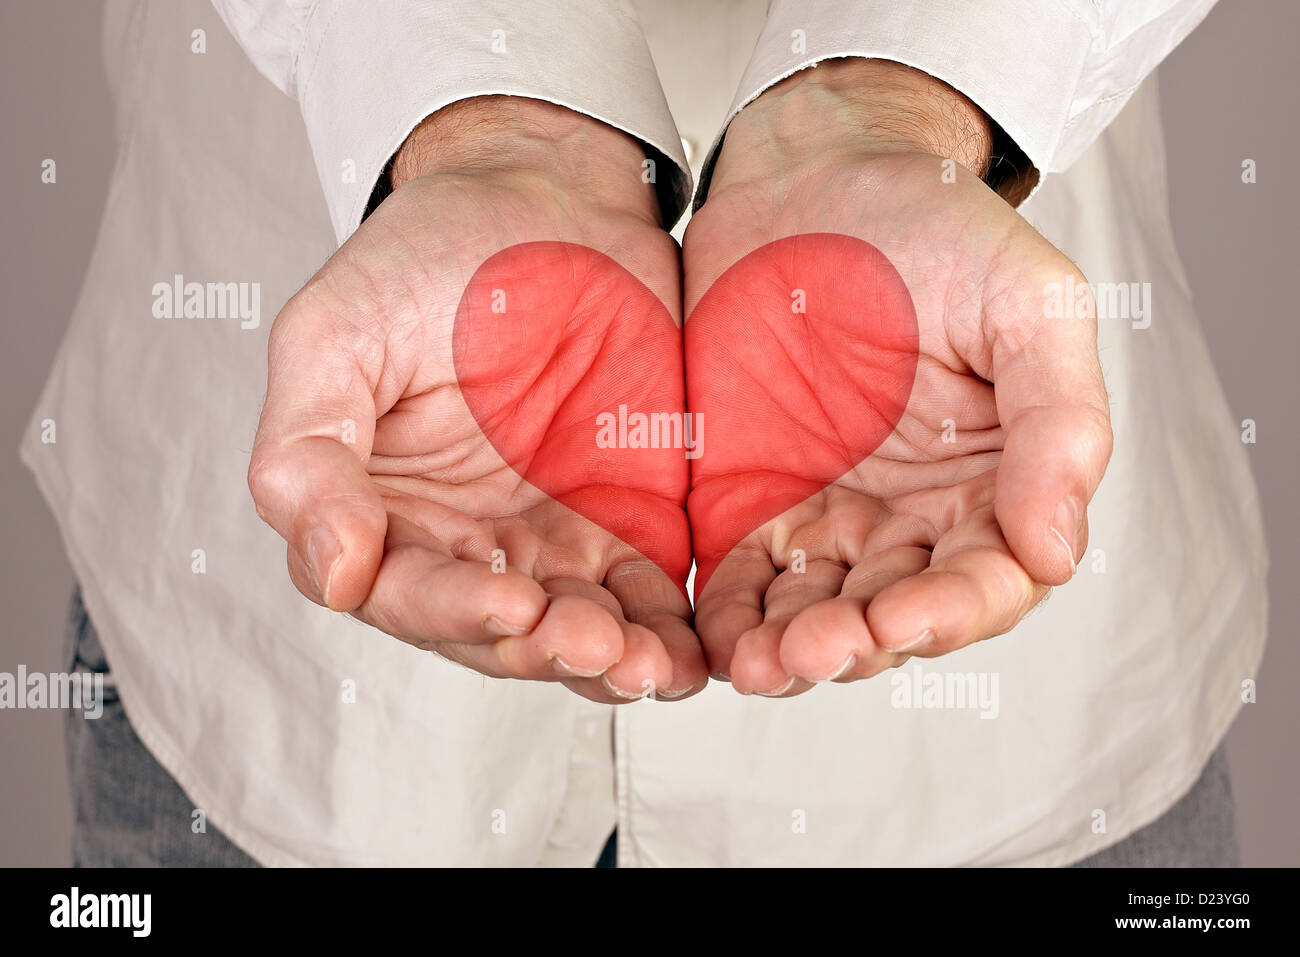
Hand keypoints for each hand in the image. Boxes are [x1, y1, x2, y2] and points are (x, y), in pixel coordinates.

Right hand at [248, 97, 705, 701]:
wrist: (552, 194)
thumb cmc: (431, 254)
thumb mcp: (336, 334)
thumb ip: (309, 452)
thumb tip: (332, 570)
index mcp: (381, 510)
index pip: (403, 593)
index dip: (452, 609)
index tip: (508, 600)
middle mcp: (465, 540)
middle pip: (499, 632)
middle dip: (546, 648)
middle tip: (593, 645)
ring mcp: (552, 537)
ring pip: (577, 631)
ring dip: (612, 661)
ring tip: (650, 665)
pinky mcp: (632, 522)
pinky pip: (648, 596)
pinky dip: (669, 632)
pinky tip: (690, 653)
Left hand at [684, 60, 1112, 695]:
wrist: (807, 176)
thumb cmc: (930, 226)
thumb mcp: (1026, 303)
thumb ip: (1058, 424)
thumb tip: (1058, 552)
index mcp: (992, 482)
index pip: (986, 579)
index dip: (951, 613)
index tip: (904, 621)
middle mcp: (910, 517)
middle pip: (893, 618)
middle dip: (857, 646)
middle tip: (815, 651)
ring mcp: (826, 516)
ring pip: (815, 617)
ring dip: (790, 652)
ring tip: (760, 663)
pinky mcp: (746, 503)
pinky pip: (739, 584)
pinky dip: (728, 622)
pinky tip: (714, 640)